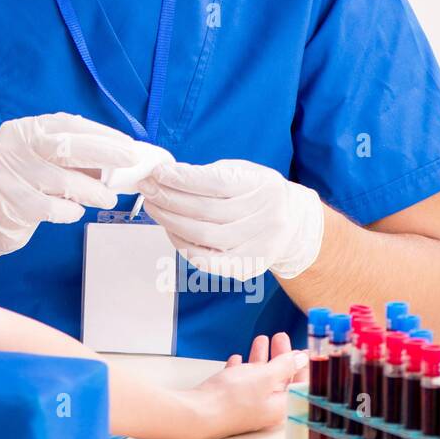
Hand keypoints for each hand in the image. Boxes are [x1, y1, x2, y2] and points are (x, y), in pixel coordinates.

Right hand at [0, 113, 172, 268]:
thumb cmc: (21, 184)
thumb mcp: (41, 160)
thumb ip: (73, 157)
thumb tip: (121, 157)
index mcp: (26, 129)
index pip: (70, 126)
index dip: (103, 135)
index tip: (129, 145)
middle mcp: (16, 146)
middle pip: (68, 146)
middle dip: (106, 153)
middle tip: (132, 162)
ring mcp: (10, 173)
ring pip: (65, 181)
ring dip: (94, 191)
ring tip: (108, 199)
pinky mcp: (10, 202)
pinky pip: (53, 207)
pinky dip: (70, 210)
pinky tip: (73, 211)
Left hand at [138, 158, 324, 279]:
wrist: (291, 222)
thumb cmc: (255, 192)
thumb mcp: (241, 172)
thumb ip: (208, 174)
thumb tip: (166, 176)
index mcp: (263, 186)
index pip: (215, 183)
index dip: (182, 179)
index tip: (157, 172)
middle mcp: (265, 217)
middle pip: (206, 211)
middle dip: (169, 198)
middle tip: (147, 189)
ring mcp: (258, 245)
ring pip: (203, 237)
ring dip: (170, 221)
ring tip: (153, 207)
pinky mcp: (248, 266)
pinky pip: (206, 260)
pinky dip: (182, 245)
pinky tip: (170, 230)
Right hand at [185, 332, 308, 438]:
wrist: (198, 412)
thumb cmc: (230, 400)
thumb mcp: (264, 377)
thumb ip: (284, 366)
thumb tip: (300, 358)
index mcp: (281, 406)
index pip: (299, 383)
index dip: (302, 364)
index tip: (303, 350)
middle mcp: (267, 408)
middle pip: (278, 378)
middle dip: (280, 356)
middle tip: (280, 339)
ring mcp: (248, 406)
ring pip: (259, 378)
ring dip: (260, 358)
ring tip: (261, 340)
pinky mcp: (231, 402)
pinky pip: (240, 382)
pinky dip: (241, 369)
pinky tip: (238, 359)